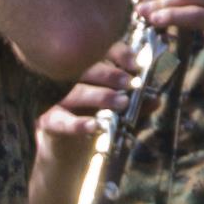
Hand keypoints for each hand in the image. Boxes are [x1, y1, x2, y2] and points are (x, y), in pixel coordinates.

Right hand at [40, 29, 141, 144]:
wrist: (69, 152)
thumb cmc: (95, 122)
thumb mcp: (120, 112)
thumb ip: (136, 105)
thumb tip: (156, 99)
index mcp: (85, 69)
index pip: (99, 51)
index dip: (118, 53)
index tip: (136, 65)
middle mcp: (68, 80)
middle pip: (85, 69)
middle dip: (110, 74)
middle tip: (130, 83)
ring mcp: (55, 99)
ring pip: (74, 92)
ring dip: (99, 96)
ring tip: (121, 103)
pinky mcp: (47, 121)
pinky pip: (61, 121)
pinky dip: (77, 124)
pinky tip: (93, 126)